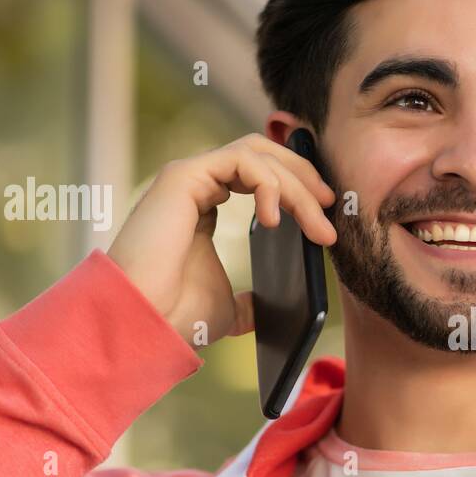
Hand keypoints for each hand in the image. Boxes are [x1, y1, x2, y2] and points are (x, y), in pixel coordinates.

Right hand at [107, 132, 336, 348]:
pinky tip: (277, 219)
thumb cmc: (176, 314)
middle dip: (303, 176)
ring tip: (318, 220)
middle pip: (263, 155)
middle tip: (331, 205)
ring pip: (258, 154)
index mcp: (203, 204)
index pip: (257, 173)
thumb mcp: (230, 309)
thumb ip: (250, 302)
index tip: (326, 211)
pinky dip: (269, 183)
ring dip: (296, 183)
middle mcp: (195, 183)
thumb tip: (274, 311)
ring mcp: (188, 176)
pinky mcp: (183, 176)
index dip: (296, 184)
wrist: (144, 322)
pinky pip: (242, 161)